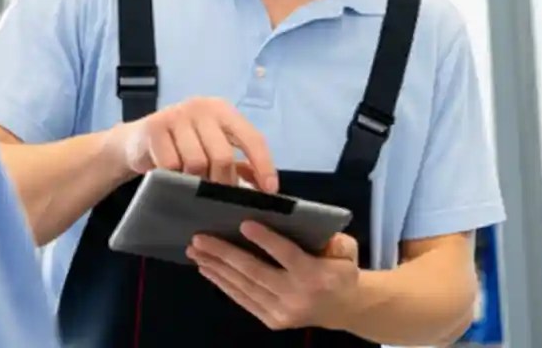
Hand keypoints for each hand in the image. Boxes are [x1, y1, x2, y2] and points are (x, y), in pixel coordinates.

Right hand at [107, 97, 278, 192]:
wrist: (137, 140)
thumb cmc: (183, 146)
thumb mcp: (213, 147)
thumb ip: (240, 163)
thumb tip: (266, 188)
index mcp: (223, 110)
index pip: (252, 138)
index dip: (263, 165)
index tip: (270, 191)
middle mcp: (202, 107)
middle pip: (223, 155)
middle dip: (223, 182)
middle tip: (219, 197)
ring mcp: (176, 115)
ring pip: (196, 163)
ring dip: (196, 182)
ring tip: (192, 186)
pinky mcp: (154, 128)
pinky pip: (171, 165)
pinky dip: (174, 178)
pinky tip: (172, 177)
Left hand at [187, 222, 360, 330]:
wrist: (344, 309)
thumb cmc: (341, 270)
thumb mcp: (346, 249)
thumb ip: (330, 237)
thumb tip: (301, 220)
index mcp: (316, 275)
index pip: (286, 255)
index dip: (265, 240)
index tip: (243, 223)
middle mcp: (296, 296)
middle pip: (255, 272)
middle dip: (224, 253)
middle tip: (200, 238)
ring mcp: (281, 312)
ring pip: (244, 286)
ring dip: (216, 267)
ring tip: (195, 251)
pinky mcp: (271, 321)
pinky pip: (243, 299)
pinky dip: (223, 283)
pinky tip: (207, 269)